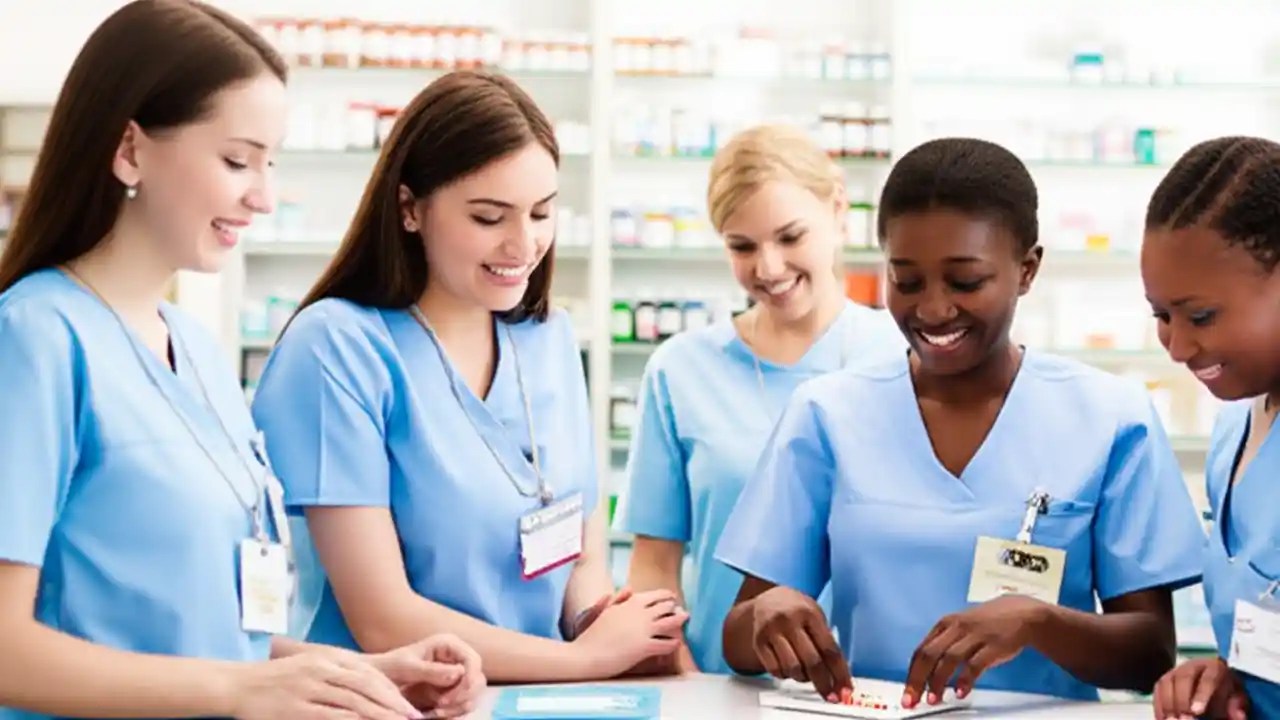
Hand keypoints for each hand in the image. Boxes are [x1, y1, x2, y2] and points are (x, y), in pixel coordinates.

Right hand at [231, 652, 423, 719]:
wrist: (238, 684)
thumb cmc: (279, 679)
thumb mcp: (312, 667)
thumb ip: (340, 676)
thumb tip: (372, 691)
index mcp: (328, 658)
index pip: (370, 674)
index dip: (392, 692)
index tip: (409, 706)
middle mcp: (322, 669)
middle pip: (368, 687)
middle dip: (394, 704)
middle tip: (413, 718)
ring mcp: (309, 688)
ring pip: (354, 702)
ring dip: (380, 715)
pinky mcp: (296, 709)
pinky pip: (332, 716)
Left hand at [370, 634, 484, 718]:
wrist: (377, 681)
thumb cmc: (389, 667)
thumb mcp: (407, 668)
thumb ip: (432, 670)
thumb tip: (459, 672)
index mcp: (449, 645)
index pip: (474, 660)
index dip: (470, 679)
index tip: (452, 698)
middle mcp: (456, 659)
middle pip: (478, 680)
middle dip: (462, 697)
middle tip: (440, 707)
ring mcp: (456, 676)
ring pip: (473, 696)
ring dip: (457, 708)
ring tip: (433, 712)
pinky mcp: (452, 692)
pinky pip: (463, 706)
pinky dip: (452, 713)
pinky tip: (433, 714)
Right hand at [573, 588, 688, 677]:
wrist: (587, 654)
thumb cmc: (593, 633)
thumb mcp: (604, 610)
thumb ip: (619, 598)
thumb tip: (630, 588)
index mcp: (631, 602)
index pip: (655, 595)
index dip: (666, 596)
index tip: (672, 598)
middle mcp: (641, 613)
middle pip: (666, 607)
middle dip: (675, 609)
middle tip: (682, 612)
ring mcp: (644, 630)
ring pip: (671, 623)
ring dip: (679, 622)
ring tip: (684, 622)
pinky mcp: (645, 647)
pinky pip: (667, 644)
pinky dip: (674, 643)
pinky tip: (676, 643)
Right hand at [749, 586, 851, 701]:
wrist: (768, 597)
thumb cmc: (797, 610)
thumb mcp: (816, 617)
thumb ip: (826, 643)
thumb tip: (838, 677)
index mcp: (809, 613)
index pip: (829, 649)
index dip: (840, 673)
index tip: (845, 689)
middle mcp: (789, 621)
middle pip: (811, 661)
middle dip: (824, 683)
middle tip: (831, 696)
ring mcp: (771, 631)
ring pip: (792, 668)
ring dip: (804, 679)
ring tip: (807, 675)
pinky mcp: (758, 642)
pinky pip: (774, 670)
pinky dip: (786, 676)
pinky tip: (790, 670)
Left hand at [903, 595, 1045, 708]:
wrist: (1025, 615)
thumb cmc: (991, 624)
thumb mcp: (962, 628)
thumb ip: (945, 646)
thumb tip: (927, 674)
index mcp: (946, 624)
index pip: (921, 651)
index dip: (911, 674)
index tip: (907, 692)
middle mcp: (957, 628)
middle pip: (929, 655)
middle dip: (917, 680)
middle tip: (912, 700)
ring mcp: (975, 635)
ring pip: (948, 659)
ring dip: (938, 682)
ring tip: (933, 699)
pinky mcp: (993, 645)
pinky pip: (975, 664)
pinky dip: (965, 679)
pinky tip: (960, 692)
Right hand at [1153, 658, 1248, 719]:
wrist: (1214, 680)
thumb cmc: (1225, 691)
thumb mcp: (1237, 698)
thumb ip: (1236, 707)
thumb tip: (1239, 718)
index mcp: (1215, 667)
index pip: (1209, 679)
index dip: (1202, 696)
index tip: (1197, 712)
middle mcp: (1193, 665)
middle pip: (1184, 679)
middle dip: (1182, 701)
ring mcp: (1175, 671)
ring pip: (1166, 683)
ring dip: (1168, 705)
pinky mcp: (1163, 680)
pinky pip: (1157, 691)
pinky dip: (1159, 706)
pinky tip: (1163, 719)